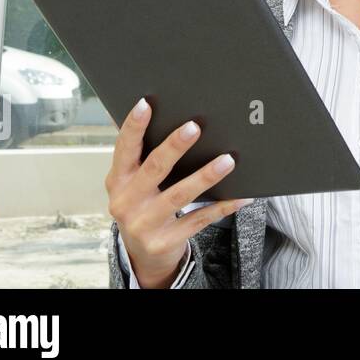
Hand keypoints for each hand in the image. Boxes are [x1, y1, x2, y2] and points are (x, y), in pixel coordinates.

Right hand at [105, 98, 251, 287]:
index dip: (134, 126)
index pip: (124, 149)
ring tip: (229, 160)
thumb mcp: (134, 183)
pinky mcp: (164, 242)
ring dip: (206, 176)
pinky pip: (199, 219)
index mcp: (117, 180)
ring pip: (180, 195)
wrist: (144, 256)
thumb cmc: (144, 205)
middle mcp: (126, 202)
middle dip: (175, 146)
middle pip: (154, 168)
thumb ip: (142, 157)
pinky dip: (222, 206)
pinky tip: (241, 195)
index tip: (146, 103)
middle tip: (195, 126)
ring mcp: (144, 224)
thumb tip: (152, 110)